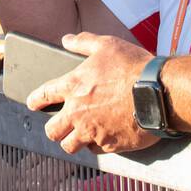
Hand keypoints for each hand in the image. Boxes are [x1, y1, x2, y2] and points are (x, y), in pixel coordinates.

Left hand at [27, 33, 161, 154]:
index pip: (43, 96)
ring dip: (72, 141)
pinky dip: (96, 145)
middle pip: (52, 131)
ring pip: (69, 146)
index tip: (32, 104)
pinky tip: (102, 138)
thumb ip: (84, 42)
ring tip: (77, 136)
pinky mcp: (109, 145)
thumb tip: (66, 39)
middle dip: (53, 129)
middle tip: (59, 126)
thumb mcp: (107, 45)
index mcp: (73, 86)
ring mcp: (92, 131)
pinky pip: (95, 151)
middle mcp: (77, 112)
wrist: (158, 92)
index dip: (34, 100)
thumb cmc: (133, 67)